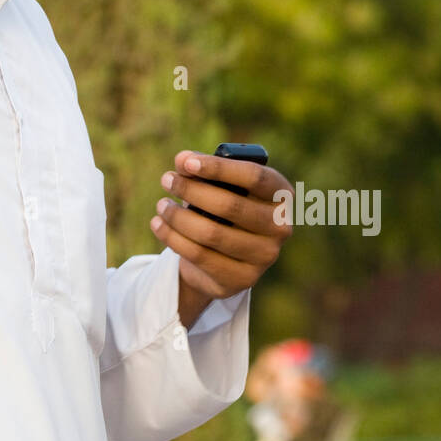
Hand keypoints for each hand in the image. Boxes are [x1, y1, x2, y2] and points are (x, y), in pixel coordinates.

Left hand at [150, 149, 293, 304]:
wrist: (226, 257)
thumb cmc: (225, 209)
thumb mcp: (220, 186)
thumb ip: (204, 170)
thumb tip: (183, 161)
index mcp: (282, 195)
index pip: (254, 177)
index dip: (218, 167)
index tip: (184, 161)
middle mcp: (280, 227)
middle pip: (230, 205)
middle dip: (191, 189)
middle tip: (166, 180)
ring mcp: (265, 257)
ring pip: (211, 233)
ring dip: (177, 216)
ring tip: (161, 205)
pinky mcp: (242, 279)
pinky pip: (199, 255)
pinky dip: (172, 237)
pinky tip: (158, 224)